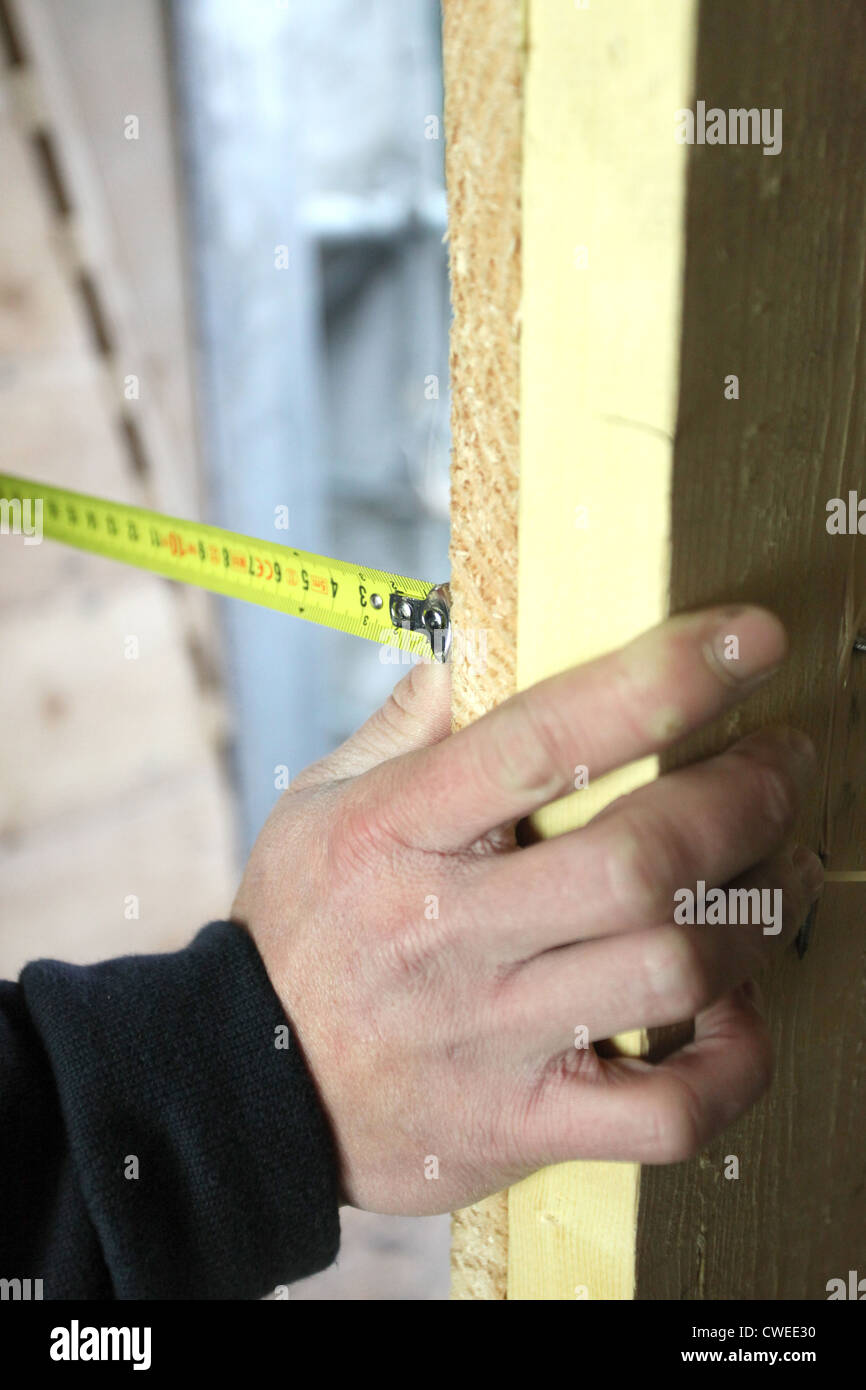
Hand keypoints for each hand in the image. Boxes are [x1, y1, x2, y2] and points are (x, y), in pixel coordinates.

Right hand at [231, 605, 822, 1213]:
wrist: (245, 1093)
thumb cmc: (299, 931)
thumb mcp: (318, 804)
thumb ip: (404, 726)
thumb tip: (471, 646)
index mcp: (399, 832)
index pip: (545, 738)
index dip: (662, 679)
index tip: (747, 639)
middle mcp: (450, 930)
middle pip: (639, 861)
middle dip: (746, 798)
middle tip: (784, 764)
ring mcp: (491, 1036)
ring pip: (671, 971)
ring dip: (759, 912)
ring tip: (787, 868)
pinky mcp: (522, 1123)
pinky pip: (666, 1114)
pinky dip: (735, 1063)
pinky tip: (739, 1011)